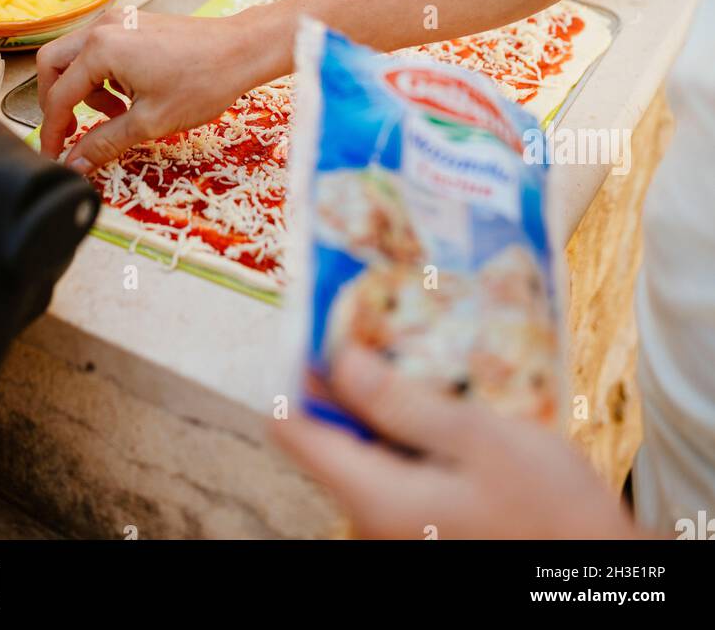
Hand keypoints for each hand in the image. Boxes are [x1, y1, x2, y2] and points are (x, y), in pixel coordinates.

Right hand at [36, 6, 269, 168]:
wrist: (242, 50)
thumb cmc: (204, 79)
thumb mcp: (149, 122)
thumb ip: (104, 142)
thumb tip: (76, 161)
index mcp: (101, 49)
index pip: (58, 96)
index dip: (53, 131)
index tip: (55, 153)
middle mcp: (104, 27)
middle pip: (54, 64)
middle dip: (58, 101)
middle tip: (73, 130)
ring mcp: (118, 21)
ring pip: (77, 55)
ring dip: (85, 88)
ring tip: (117, 114)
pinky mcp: (133, 22)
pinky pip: (100, 48)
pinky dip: (103, 74)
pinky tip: (130, 95)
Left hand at [273, 347, 640, 539]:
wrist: (595, 569)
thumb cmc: (550, 512)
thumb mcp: (479, 440)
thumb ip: (402, 403)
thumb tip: (340, 361)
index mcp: (374, 498)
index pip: (293, 429)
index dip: (298, 368)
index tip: (319, 320)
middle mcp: (370, 520)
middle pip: (328, 435)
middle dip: (350, 378)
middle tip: (383, 324)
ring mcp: (395, 526)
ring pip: (365, 447)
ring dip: (387, 402)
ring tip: (425, 358)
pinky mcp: (421, 524)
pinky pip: (395, 466)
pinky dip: (411, 430)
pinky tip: (447, 403)